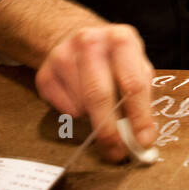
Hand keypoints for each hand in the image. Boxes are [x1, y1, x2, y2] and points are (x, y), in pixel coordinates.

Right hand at [35, 23, 156, 161]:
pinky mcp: (44, 73)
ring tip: (100, 106)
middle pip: (99, 95)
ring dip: (94, 117)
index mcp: (122, 38)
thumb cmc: (116, 60)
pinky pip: (64, 110)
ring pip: (81, 105)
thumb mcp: (137, 68)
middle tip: (117, 152)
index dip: (139, 116)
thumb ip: (142, 100)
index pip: (132, 83)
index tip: (143, 141)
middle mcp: (91, 42)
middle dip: (109, 130)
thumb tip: (143, 138)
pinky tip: (82, 98)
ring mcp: (63, 55)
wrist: (78, 37)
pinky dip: (77, 114)